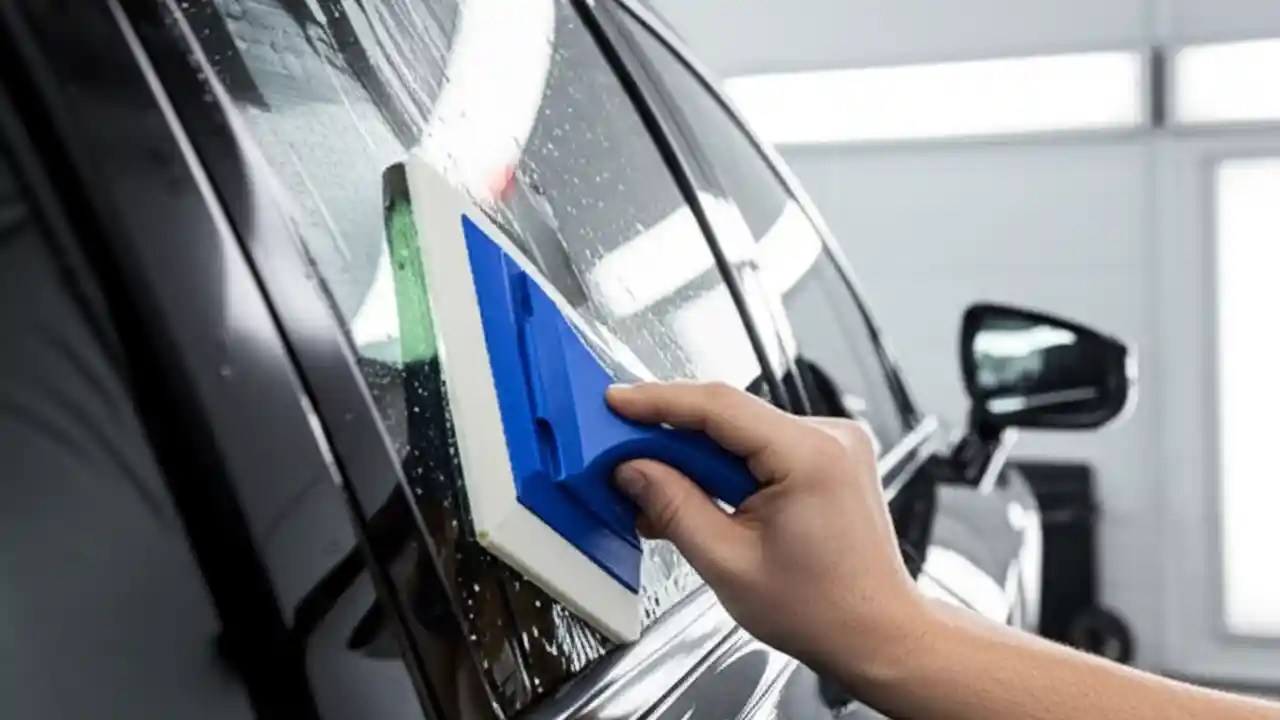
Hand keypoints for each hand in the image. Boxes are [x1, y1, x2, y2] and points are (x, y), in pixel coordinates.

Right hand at [607, 381, 922, 672]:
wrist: (877, 633)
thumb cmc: (824, 611)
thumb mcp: (727, 563)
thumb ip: (673, 507)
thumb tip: (634, 470)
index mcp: (810, 456)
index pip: (718, 404)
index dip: (658, 400)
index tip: (617, 402)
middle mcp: (830, 438)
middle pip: (729, 415)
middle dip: (671, 435)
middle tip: (622, 454)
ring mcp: (835, 444)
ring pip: (743, 430)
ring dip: (698, 456)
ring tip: (659, 490)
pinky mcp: (830, 457)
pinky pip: (764, 444)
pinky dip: (727, 466)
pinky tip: (701, 495)